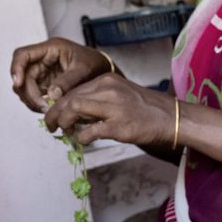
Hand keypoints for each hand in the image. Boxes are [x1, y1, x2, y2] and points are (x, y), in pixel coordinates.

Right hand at [9, 38, 107, 111]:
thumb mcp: (84, 71)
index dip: (16, 68)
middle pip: (23, 74)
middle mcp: (43, 59)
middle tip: (41, 106)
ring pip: (26, 86)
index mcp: (51, 49)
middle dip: (28, 92)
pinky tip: (47, 109)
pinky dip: (37, 102)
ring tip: (46, 110)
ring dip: (31, 99)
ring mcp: (43, 71)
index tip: (19, 83)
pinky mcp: (45, 83)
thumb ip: (68, 81)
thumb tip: (51, 94)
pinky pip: (34, 93)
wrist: (104, 70)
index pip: (23, 54)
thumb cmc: (95, 64)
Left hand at [42, 73, 176, 147]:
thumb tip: (73, 113)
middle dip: (54, 113)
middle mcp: (108, 89)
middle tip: (50, 125)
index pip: (73, 90)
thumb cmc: (146, 109)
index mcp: (107, 81)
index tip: (55, 114)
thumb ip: (97, 100)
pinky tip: (82, 140)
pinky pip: (90, 131)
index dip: (59, 103)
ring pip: (74, 109)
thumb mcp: (119, 94)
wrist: (170, 117)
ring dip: (63, 122)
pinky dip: (81, 137)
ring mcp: (114, 107)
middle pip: (70, 98)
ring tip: (62, 131)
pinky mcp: (119, 126)